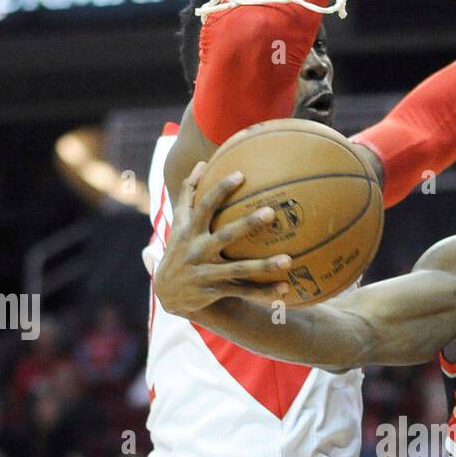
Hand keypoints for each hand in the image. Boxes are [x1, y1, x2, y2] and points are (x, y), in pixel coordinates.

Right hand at [154, 163, 286, 316]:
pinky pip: (243, 292)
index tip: (241, 174)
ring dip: (264, 266)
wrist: (166, 293)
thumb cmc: (179, 250)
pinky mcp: (214, 292)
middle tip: (271, 211)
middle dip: (247, 224)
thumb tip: (202, 163)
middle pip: (225, 235)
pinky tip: (286, 289)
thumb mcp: (179, 223)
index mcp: (190, 231)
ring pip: (238, 269)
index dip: (221, 189)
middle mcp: (198, 250)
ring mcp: (206, 273)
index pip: (206, 205)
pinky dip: (263, 293)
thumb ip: (189, 193)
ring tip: (288, 259)